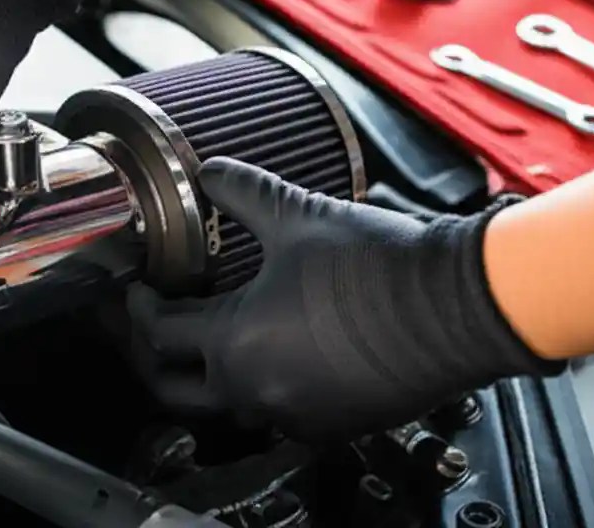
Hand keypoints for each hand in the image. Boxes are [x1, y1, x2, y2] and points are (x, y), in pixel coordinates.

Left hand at [129, 157, 555, 441]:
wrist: (458, 305)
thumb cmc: (381, 265)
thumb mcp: (298, 216)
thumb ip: (242, 191)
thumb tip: (208, 170)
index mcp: (236, 343)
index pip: (159, 333)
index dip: (137, 307)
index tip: (135, 290)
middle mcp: (257, 391)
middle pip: (175, 389)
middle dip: (150, 357)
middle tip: (144, 329)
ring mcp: (295, 416)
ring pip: (225, 406)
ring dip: (204, 375)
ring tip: (202, 339)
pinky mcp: (333, 424)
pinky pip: (274, 414)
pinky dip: (256, 388)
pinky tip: (266, 354)